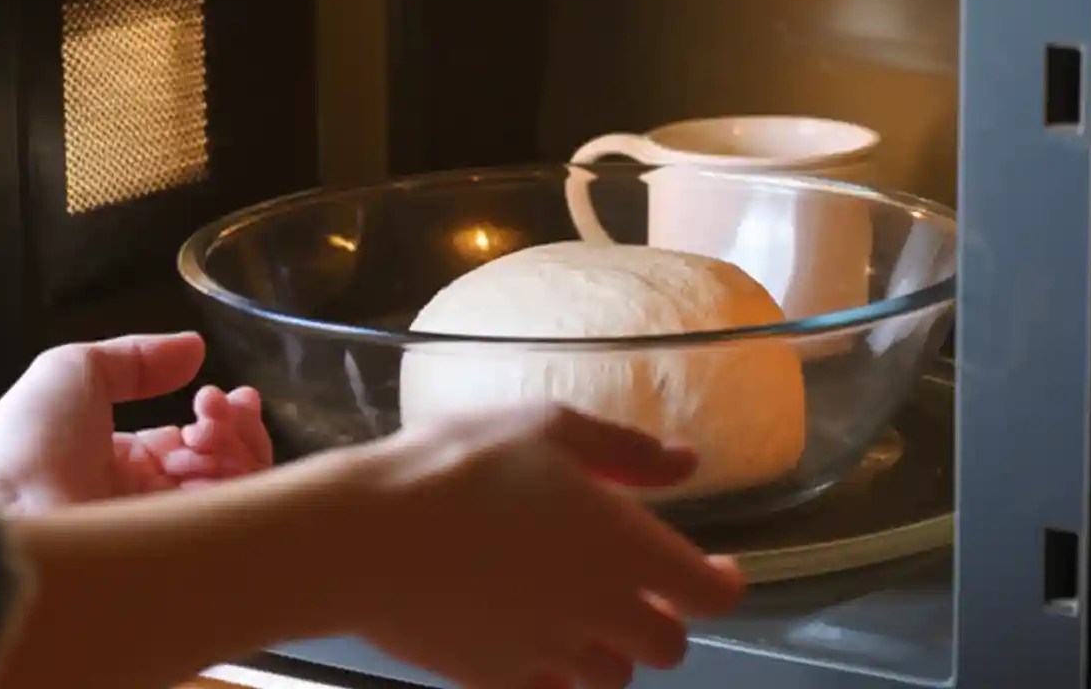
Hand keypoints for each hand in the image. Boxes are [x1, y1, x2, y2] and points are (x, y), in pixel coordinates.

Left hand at [0, 332, 272, 513]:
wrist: (6, 511)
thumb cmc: (24, 446)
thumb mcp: (73, 371)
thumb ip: (137, 356)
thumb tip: (193, 347)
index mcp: (128, 465)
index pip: (201, 443)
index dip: (224, 417)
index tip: (229, 395)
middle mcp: (153, 499)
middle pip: (230, 465)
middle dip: (235, 428)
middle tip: (213, 410)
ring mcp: (170, 532)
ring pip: (238, 493)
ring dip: (235, 449)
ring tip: (205, 431)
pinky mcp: (185, 558)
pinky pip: (232, 524)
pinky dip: (232, 486)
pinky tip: (204, 461)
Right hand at [328, 403, 745, 688]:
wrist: (366, 536)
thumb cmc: (461, 466)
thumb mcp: (549, 427)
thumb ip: (627, 451)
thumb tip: (686, 464)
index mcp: (624, 548)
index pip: (709, 595)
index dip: (724, 584)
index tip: (717, 567)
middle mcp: (599, 612)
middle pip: (667, 648)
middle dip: (662, 620)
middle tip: (633, 585)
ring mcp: (548, 654)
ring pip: (612, 677)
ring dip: (610, 648)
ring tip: (577, 607)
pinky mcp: (498, 680)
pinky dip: (555, 673)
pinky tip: (528, 634)